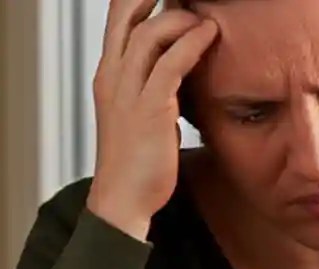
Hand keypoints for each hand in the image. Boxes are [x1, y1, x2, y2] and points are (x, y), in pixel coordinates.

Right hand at [86, 0, 217, 240]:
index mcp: (109, 75)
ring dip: (182, 19)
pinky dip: (192, 43)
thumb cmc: (136, 160)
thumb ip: (154, 85)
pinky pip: (171, 63)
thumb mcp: (140, 112)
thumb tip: (179, 66)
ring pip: (151, 33)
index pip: (117, 20)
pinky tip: (210, 34)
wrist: (123, 199)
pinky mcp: (150, 108)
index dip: (137, 0)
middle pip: (127, 15)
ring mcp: (128, 91)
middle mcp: (113, 76)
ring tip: (206, 19)